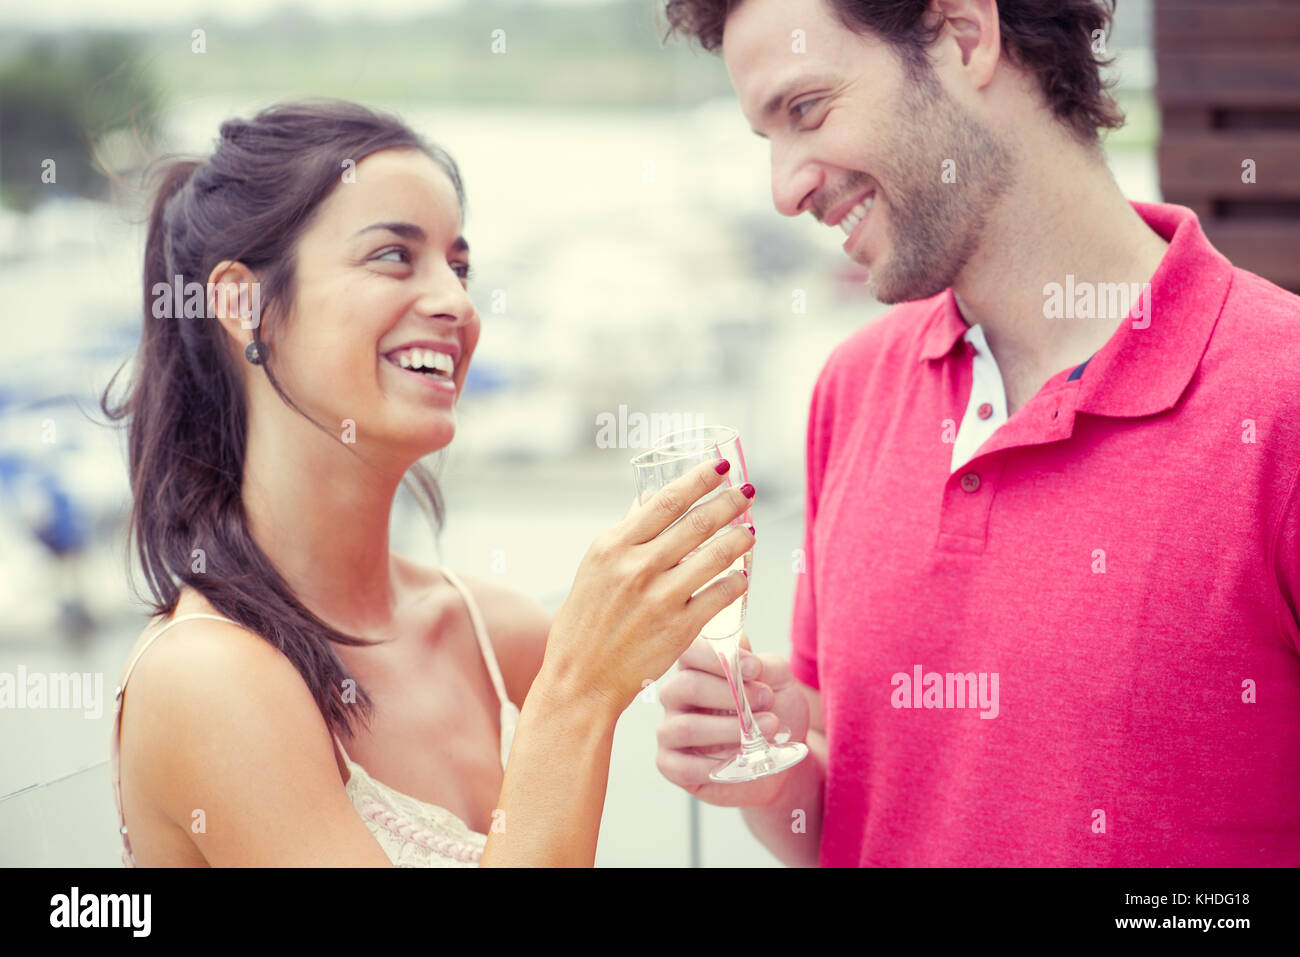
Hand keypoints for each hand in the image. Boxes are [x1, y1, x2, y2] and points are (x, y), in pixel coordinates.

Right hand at [537, 459, 756, 716]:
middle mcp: (637, 567)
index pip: (665, 501)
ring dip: (740, 538)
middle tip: (747, 491)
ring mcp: (660, 598)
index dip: (698, 480)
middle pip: (697, 523)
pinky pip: (721, 595)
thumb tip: (649, 499)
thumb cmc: (585, 624)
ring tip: (749, 531)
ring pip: (716, 556)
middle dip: (729, 502)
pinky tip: (742, 575)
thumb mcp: (593, 569)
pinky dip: (737, 581)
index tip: (719, 468)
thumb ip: (625, 535)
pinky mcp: (680, 628)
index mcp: (613, 547)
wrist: (581, 681)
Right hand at [655, 634, 809, 806]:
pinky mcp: (671, 765)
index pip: (689, 651)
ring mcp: (670, 730)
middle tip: (768, 700)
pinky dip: (714, 767)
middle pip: (686, 686)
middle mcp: (677, 696)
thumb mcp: (780, 683)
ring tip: (766, 729)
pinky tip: (742, 761)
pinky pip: (681, 767)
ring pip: (685, 728)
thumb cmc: (774, 713)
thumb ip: (764, 664)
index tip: (754, 669)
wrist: (783, 761)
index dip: (718, 658)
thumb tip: (740, 650)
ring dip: (729, 729)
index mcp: (696, 667)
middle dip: (730, 693)